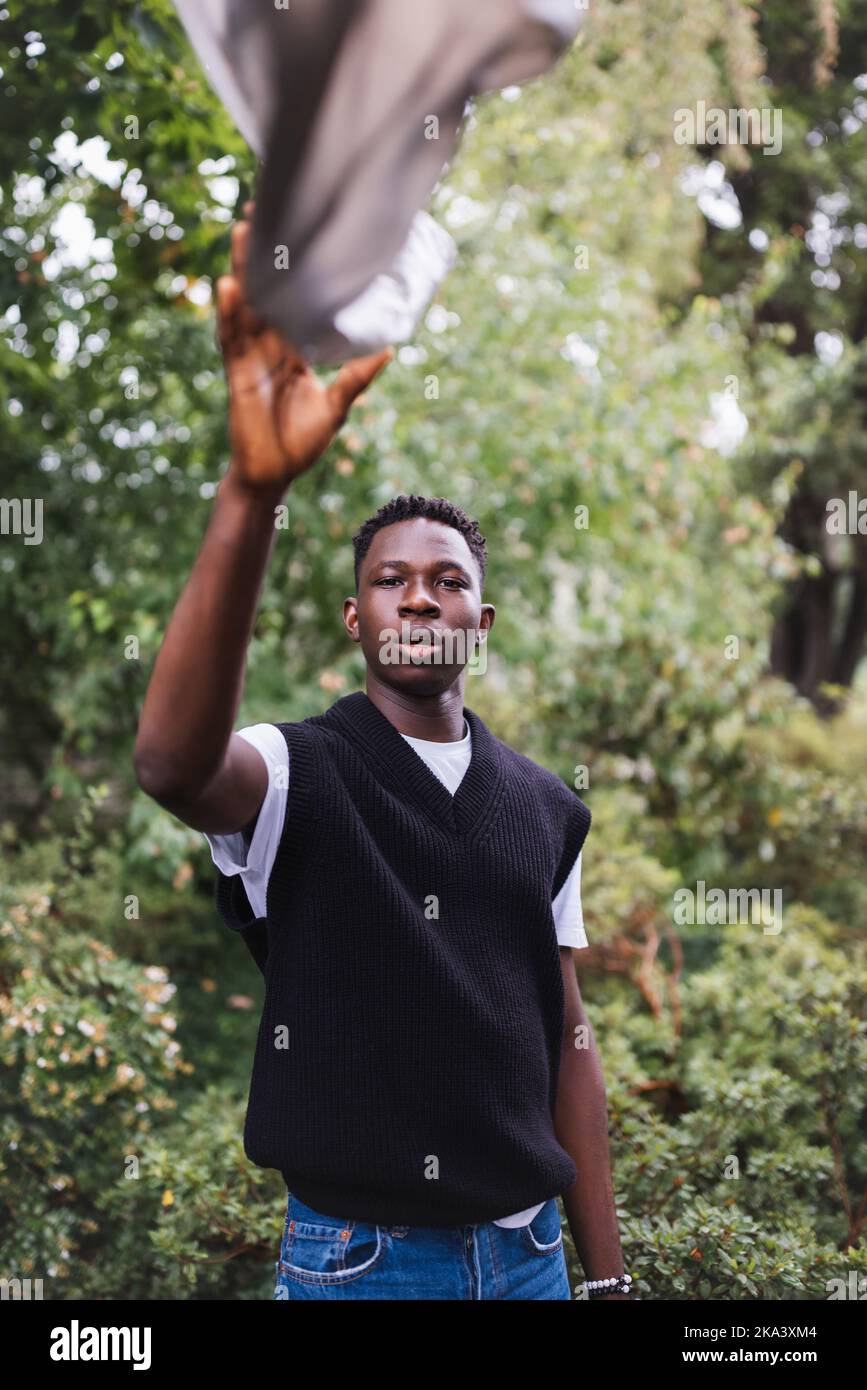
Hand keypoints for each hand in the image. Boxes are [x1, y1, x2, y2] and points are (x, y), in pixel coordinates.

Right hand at [215, 201, 392, 491]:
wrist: (273, 475)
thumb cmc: (302, 443)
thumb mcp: (337, 407)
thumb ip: (356, 378)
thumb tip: (389, 349)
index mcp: (293, 348)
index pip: (294, 300)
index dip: (294, 269)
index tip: (299, 232)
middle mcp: (270, 346)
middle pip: (266, 292)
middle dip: (264, 255)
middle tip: (265, 209)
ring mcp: (250, 357)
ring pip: (246, 306)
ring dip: (244, 271)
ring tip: (245, 233)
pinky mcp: (238, 374)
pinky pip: (232, 340)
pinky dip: (230, 314)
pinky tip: (229, 286)